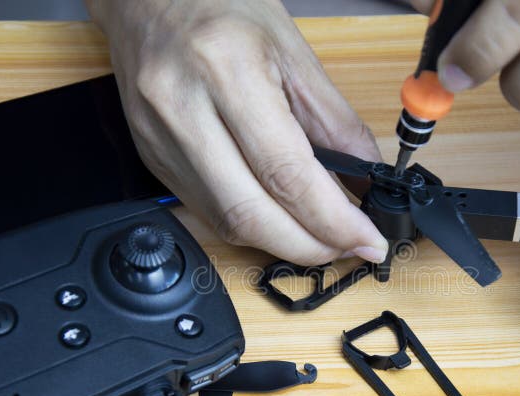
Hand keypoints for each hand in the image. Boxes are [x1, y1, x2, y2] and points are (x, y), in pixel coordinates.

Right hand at [85, 0, 387, 264]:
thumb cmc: (223, 8)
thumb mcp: (295, 54)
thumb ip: (337, 125)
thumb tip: (367, 182)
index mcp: (226, 70)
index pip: (286, 173)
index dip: (333, 221)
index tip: (367, 240)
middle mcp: (182, 109)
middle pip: (249, 214)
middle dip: (309, 246)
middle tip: (347, 248)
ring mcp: (159, 139)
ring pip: (225, 222)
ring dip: (281, 243)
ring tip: (320, 236)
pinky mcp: (152, 158)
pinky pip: (206, 211)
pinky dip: (251, 225)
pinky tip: (278, 218)